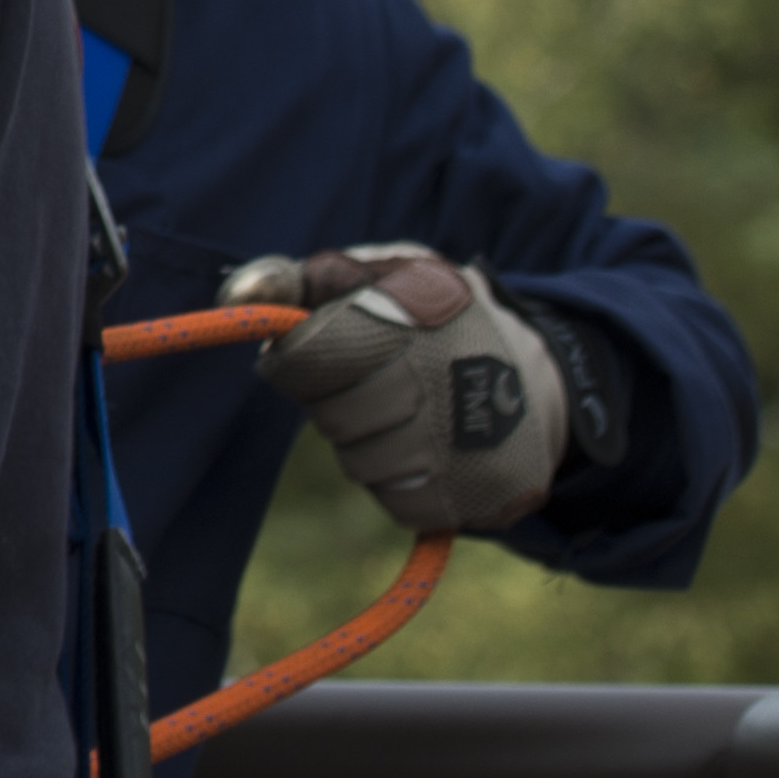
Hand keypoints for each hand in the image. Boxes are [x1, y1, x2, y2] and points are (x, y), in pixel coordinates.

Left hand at [223, 241, 568, 532]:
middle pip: (334, 420)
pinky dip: (401, 483)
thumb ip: (303, 278)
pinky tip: (427, 451)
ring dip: (367, 443)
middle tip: (365, 383)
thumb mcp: (379, 273)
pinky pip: (401, 503)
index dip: (296, 360)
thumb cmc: (434, 318)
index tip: (308, 353)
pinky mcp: (485, 493)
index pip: (307, 358)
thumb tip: (236, 297)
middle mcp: (442, 380)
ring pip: (363, 465)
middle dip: (335, 402)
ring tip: (404, 413)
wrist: (542, 373)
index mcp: (409, 316)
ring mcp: (466, 443)